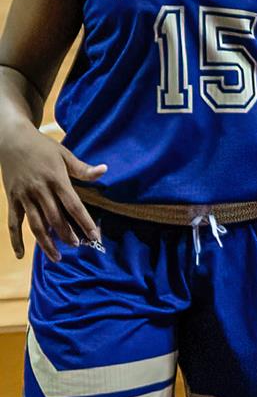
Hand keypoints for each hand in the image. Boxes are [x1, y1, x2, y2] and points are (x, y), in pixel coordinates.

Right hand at [2, 133, 103, 259]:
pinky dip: (16, 240)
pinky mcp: (12, 199)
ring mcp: (24, 196)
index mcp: (56, 179)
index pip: (73, 205)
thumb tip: (104, 171)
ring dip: (47, 243)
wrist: (11, 139)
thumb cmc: (42, 147)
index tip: (94, 236)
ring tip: (58, 256)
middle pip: (56, 218)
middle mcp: (40, 190)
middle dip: (68, 235)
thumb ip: (83, 168)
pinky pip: (13, 223)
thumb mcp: (65, 154)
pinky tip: (21, 254)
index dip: (84, 222)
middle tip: (78, 246)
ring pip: (36, 225)